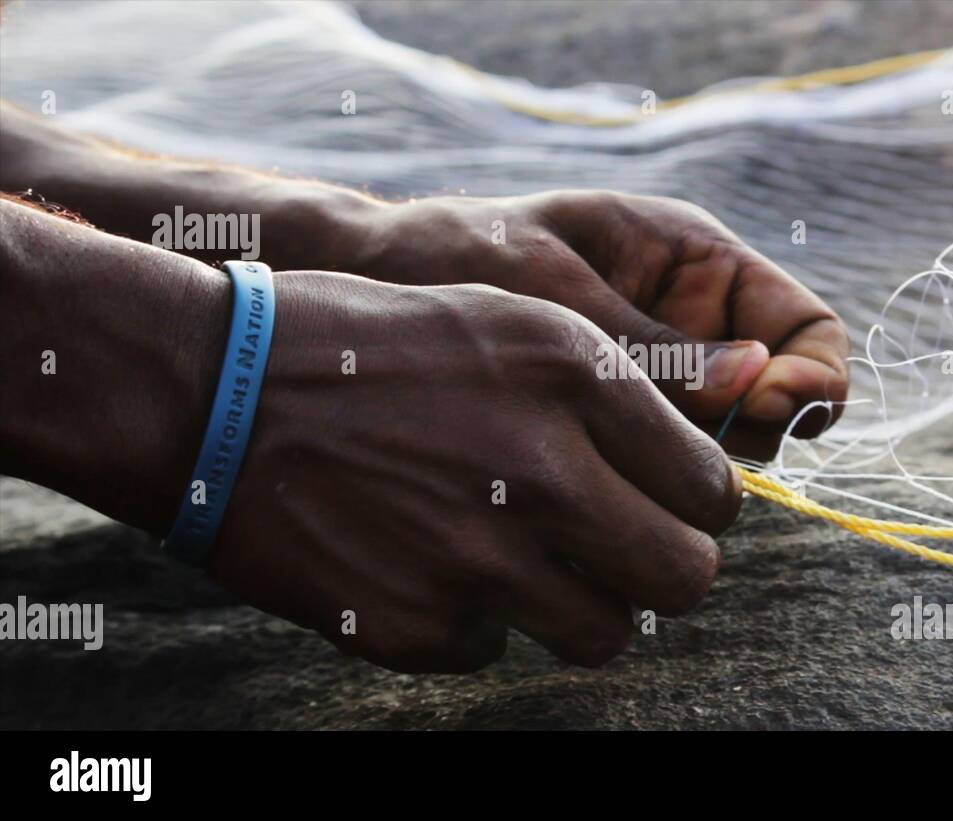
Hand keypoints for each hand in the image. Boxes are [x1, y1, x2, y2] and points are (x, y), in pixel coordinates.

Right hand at [211, 273, 741, 672]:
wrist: (215, 394)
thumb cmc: (368, 346)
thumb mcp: (507, 321)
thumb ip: (613, 391)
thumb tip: (692, 474)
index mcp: (573, 379)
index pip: (710, 490)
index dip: (696, 506)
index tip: (667, 505)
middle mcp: (541, 472)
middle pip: (684, 577)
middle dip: (666, 568)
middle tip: (627, 552)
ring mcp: (477, 560)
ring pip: (605, 634)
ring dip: (582, 605)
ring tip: (527, 560)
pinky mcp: (415, 626)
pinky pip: (494, 649)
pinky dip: (474, 617)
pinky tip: (426, 560)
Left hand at [359, 191, 850, 459]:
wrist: (369, 284)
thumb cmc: (457, 256)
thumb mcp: (556, 292)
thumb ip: (652, 343)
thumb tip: (755, 387)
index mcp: (692, 263)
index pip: (804, 326)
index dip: (811, 375)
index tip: (773, 410)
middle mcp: (687, 324)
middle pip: (774, 398)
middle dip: (752, 431)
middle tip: (689, 451)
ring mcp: (653, 380)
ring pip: (721, 443)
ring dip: (697, 467)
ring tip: (624, 463)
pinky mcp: (612, 427)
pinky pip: (661, 465)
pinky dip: (648, 487)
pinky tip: (599, 488)